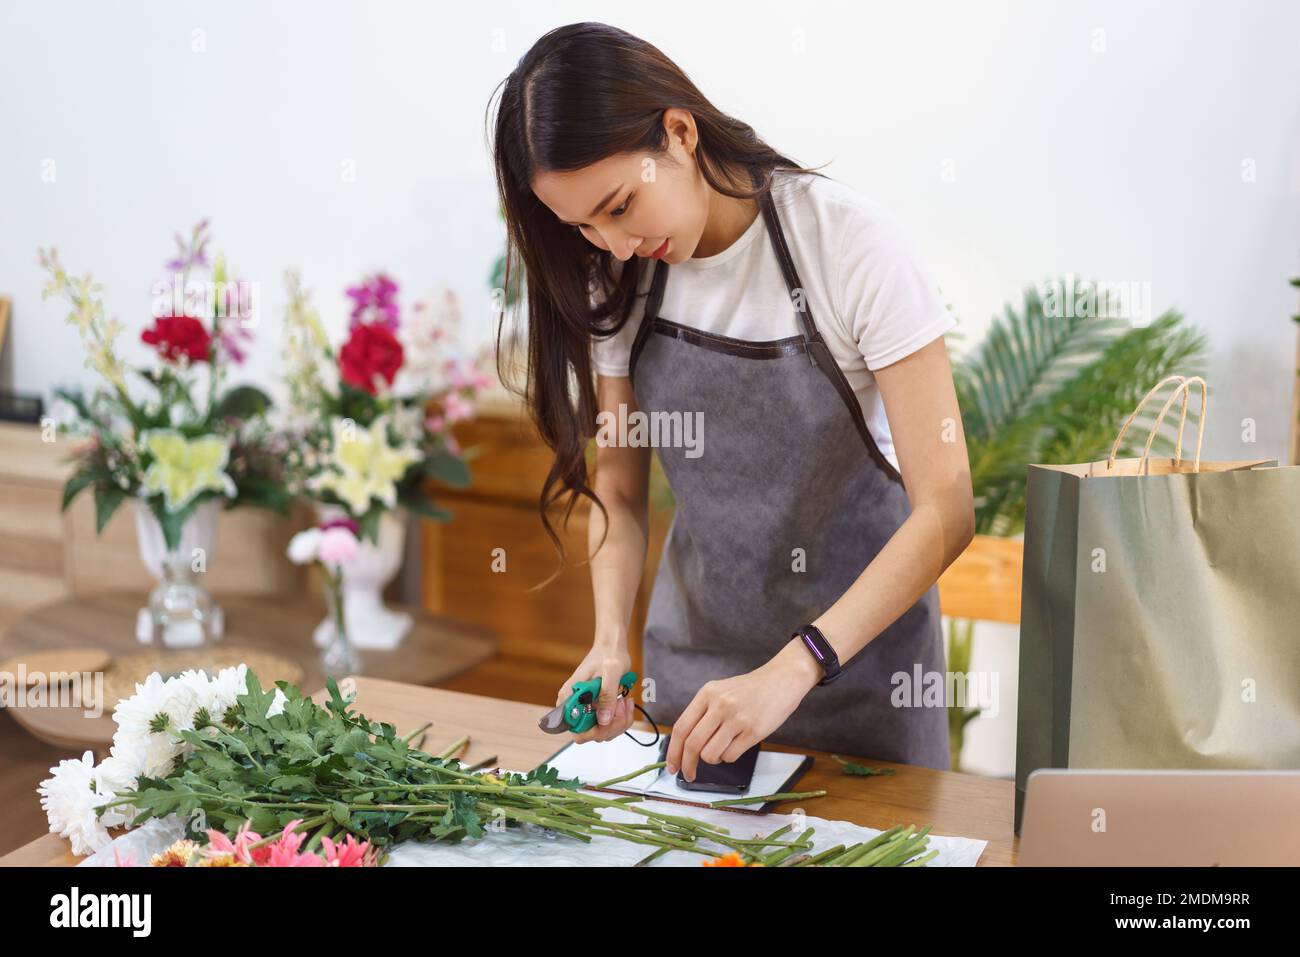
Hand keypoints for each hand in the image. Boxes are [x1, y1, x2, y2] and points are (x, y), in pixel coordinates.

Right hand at [555, 642, 635, 743]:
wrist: (612, 648)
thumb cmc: (608, 655)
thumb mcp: (611, 672)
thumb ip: (606, 696)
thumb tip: (603, 720)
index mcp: (570, 697)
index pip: (575, 730)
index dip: (594, 731)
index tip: (609, 717)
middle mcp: (575, 706)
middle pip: (592, 734)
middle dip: (612, 723)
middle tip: (621, 703)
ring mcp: (586, 709)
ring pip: (603, 732)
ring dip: (619, 720)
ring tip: (623, 700)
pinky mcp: (597, 710)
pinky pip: (610, 725)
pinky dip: (622, 717)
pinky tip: (625, 702)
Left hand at [666, 638, 821, 781]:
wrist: (782, 679)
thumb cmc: (749, 690)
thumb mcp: (720, 691)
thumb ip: (702, 713)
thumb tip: (683, 744)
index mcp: (707, 694)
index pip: (682, 728)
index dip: (673, 751)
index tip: (672, 766)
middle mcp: (720, 705)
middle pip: (693, 745)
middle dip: (687, 765)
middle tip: (689, 774)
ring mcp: (737, 718)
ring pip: (711, 755)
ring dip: (713, 759)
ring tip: (723, 748)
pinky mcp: (754, 731)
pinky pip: (731, 756)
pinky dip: (729, 757)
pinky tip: (737, 744)